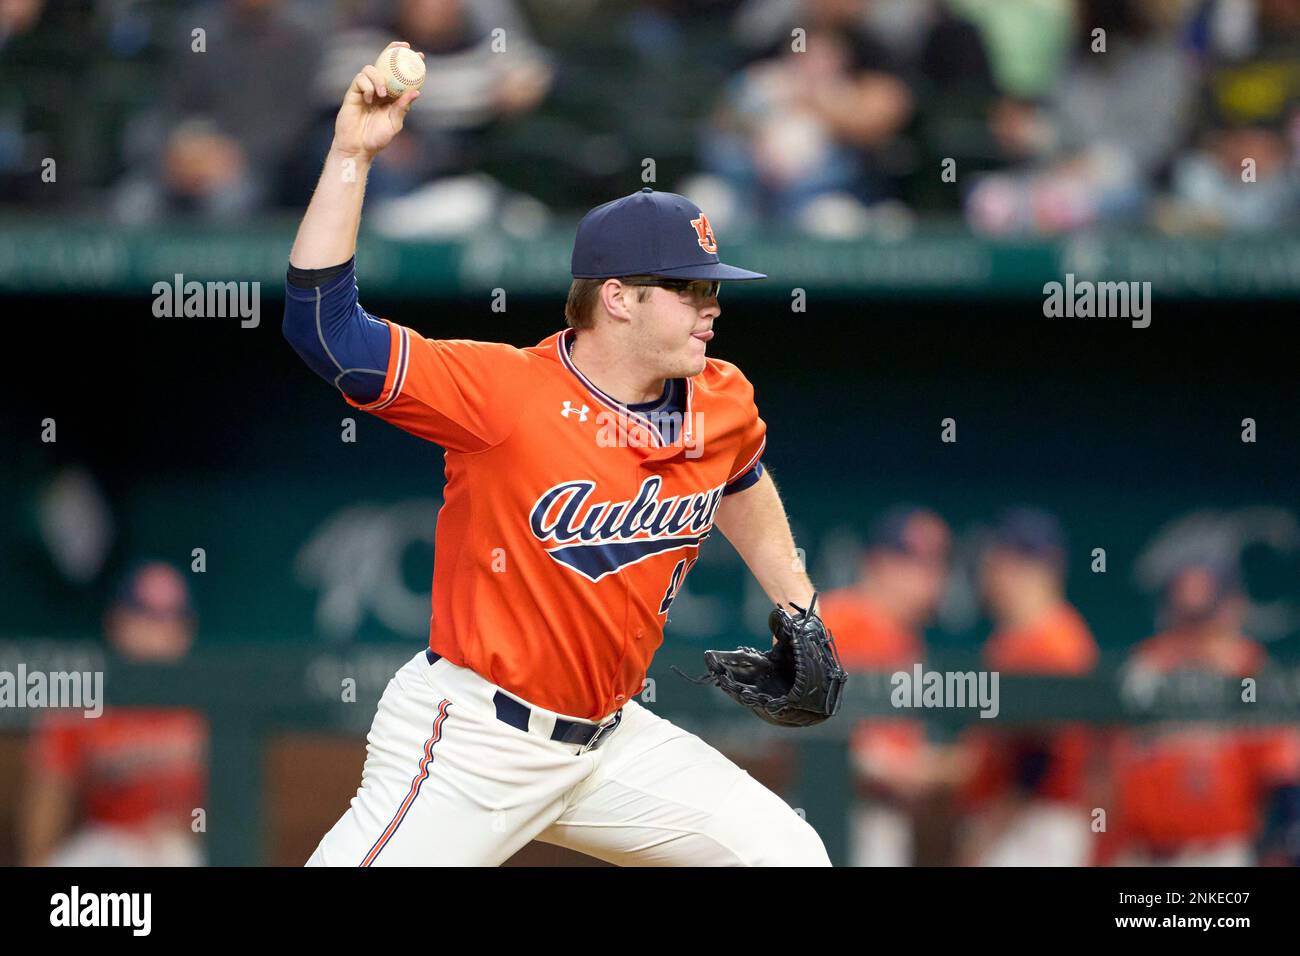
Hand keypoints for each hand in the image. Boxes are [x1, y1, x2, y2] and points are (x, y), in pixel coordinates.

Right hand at [332, 41, 422, 158]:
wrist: (358, 148)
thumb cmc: (376, 138)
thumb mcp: (394, 123)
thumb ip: (403, 107)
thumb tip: (416, 92)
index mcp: (390, 96)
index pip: (399, 74)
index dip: (408, 63)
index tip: (420, 56)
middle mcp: (377, 89)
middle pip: (384, 63)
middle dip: (393, 51)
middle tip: (404, 48)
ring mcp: (364, 89)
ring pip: (370, 69)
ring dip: (379, 78)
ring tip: (382, 93)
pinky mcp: (353, 92)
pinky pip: (360, 80)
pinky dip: (367, 86)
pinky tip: (370, 99)